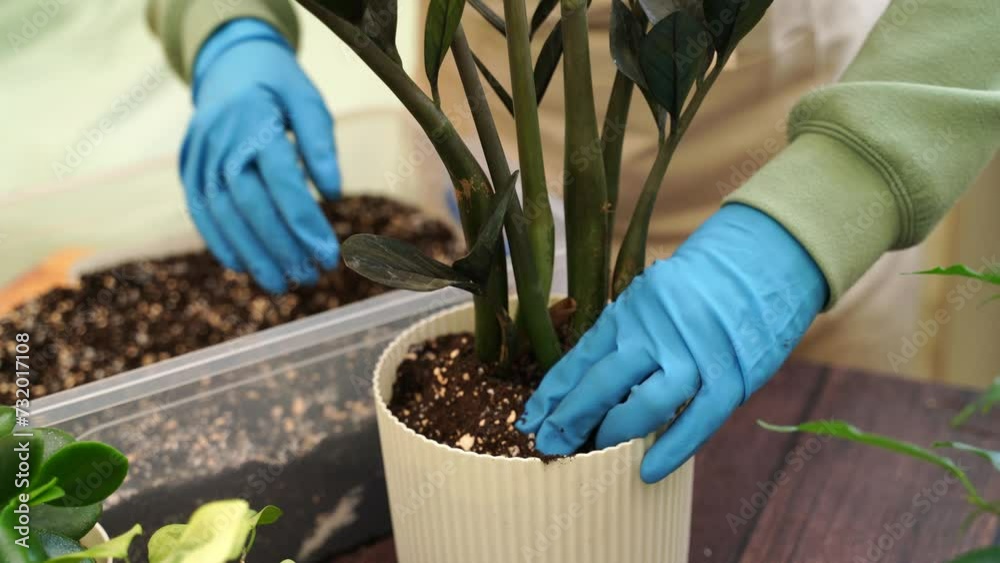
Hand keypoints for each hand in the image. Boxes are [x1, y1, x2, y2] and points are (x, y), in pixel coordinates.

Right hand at [182, 19, 340, 292]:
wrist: (228, 63)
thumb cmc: (278, 86)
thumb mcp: (307, 100)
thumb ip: (320, 144)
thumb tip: (333, 194)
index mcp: (255, 118)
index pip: (281, 179)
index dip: (304, 221)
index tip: (328, 255)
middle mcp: (221, 139)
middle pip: (249, 202)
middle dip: (280, 245)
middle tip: (309, 277)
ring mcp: (198, 154)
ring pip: (221, 213)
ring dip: (251, 254)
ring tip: (282, 284)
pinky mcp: (187, 168)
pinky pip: (199, 210)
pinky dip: (220, 241)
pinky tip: (244, 267)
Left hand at [517, 204, 827, 482]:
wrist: (765, 257)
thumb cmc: (703, 285)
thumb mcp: (653, 297)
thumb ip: (628, 334)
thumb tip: (590, 384)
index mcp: (631, 310)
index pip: (581, 359)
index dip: (553, 393)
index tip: (530, 421)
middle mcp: (655, 331)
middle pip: (603, 383)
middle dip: (571, 418)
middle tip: (549, 446)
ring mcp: (693, 353)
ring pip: (645, 404)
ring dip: (615, 432)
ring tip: (595, 451)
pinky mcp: (730, 374)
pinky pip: (698, 420)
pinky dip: (673, 449)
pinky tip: (649, 472)